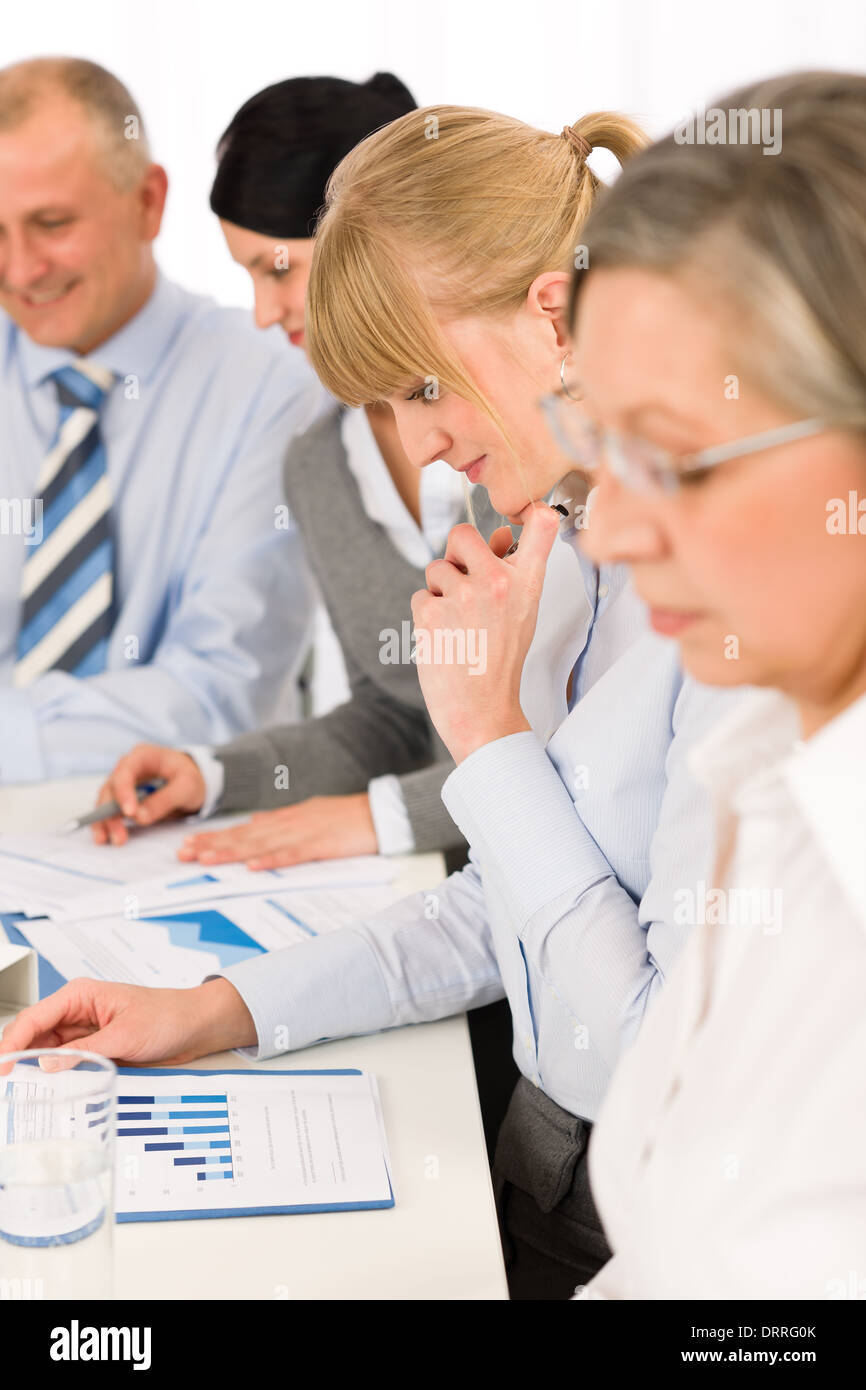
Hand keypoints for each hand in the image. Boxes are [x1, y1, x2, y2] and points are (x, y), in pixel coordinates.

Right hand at [0, 977, 255, 1073]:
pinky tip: (47, 1088)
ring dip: (34, 1068)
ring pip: (45, 1051)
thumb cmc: (167, 1016)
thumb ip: (85, 1052)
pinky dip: (54, 1074)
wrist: (195, 1026)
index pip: (33, 1018)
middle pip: (33, 1034)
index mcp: (80, 995)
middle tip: (7, 1084)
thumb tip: (48, 1066)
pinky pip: (64, 1062)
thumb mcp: (125, 1035)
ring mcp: (83, 1031)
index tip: (2, 1066)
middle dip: (17, 1056)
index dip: (11, 1042)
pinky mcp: (93, 1048)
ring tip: (22, 1089)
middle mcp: (77, 1011)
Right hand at [91, 744, 206, 845]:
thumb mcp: (187, 786)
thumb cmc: (189, 777)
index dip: (124, 792)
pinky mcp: (122, 798)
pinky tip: (105, 837)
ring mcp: (122, 783)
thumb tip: (139, 817)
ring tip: (108, 840)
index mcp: (143, 755)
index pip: (125, 772)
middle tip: (118, 836)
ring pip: (106, 801)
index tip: (130, 813)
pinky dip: (106, 824)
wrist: (190, 782)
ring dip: (105, 822)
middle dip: (111, 814)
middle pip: (111, 789)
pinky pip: (109, 810)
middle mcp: (127, 767)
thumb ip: (165, 799)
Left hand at [176, 793, 377, 869]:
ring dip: (232, 853)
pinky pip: (292, 855)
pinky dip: (271, 861)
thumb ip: (280, 819)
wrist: (379, 812)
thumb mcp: (308, 813)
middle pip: (244, 836)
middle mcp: (287, 823)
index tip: (190, 846)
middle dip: (212, 845)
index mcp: (284, 818)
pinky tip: (253, 867)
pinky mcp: (321, 845)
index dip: (215, 837)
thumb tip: (255, 822)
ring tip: (206, 860)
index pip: (243, 829)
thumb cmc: (345, 816)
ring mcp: (303, 833)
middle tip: (183, 855)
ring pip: (260, 844)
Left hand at [410, 503, 559, 762]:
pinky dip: (426, 615)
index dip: (535, 511)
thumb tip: (499, 535)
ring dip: (439, 591)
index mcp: (526, 582)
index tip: (531, 514)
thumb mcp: (520, 614)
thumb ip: (510, 571)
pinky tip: (444, 638)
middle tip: (462, 584)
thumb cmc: (500, 663)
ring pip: (435, 570)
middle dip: (454, 554)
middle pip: (461, 533)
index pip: (543, 525)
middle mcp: (496, 582)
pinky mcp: (430, 612)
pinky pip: (420, 595)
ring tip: (458, 624)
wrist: (482, 710)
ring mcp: (462, 595)